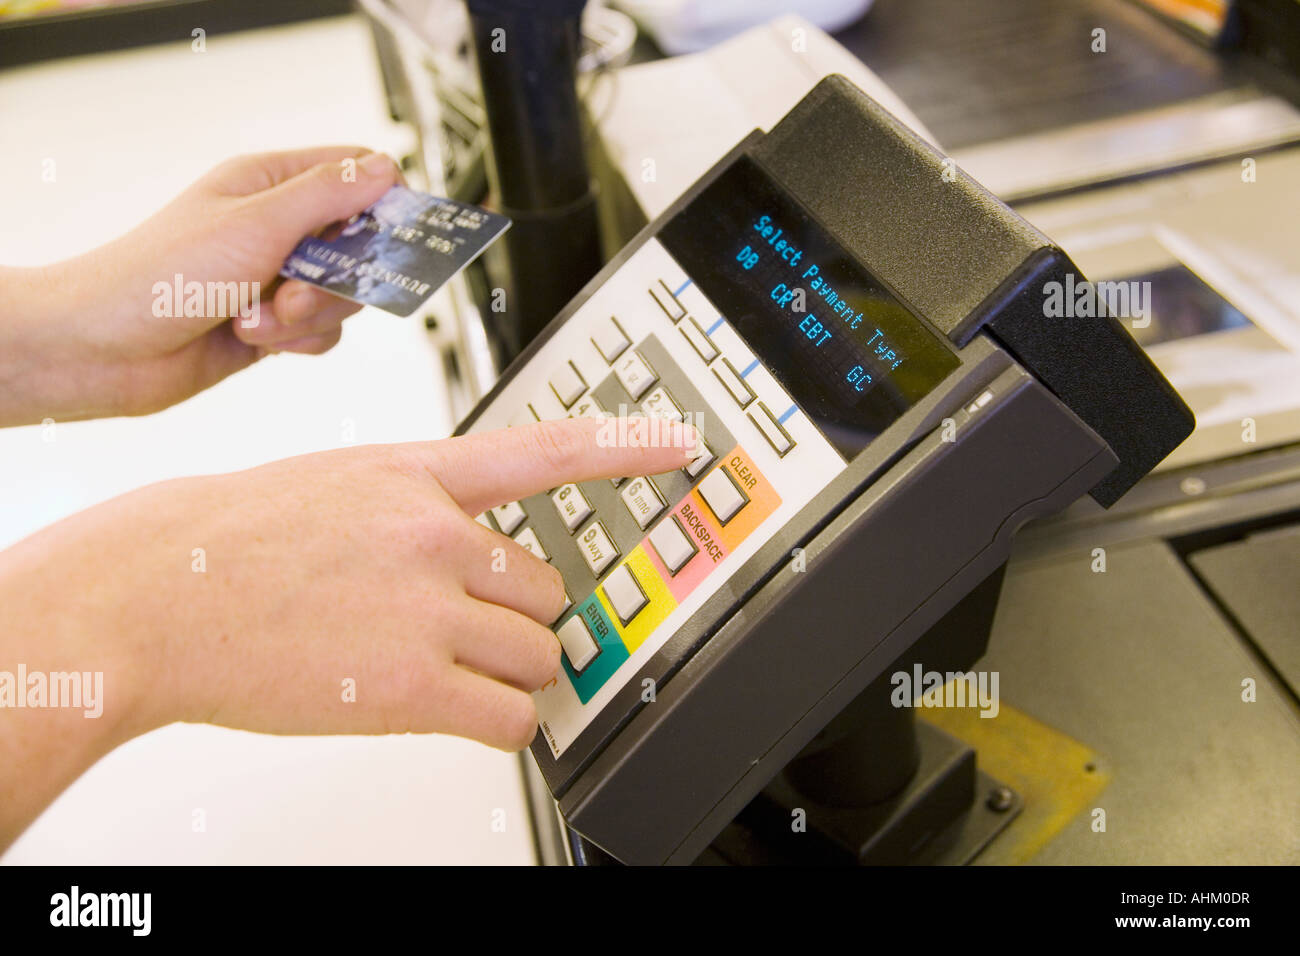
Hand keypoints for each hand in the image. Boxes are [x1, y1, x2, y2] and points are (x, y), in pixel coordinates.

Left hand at [0, 146, 400, 426]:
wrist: (107, 350)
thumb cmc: (160, 276)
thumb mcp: (257, 224)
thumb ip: (326, 195)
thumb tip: (384, 170)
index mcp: (268, 184)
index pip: (352, 174)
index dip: (379, 204)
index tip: (386, 238)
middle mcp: (275, 227)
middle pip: (357, 245)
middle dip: (337, 279)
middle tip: (294, 289)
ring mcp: (275, 277)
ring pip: (341, 296)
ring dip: (307, 316)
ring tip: (258, 318)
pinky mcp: (273, 323)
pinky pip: (322, 332)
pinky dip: (297, 341)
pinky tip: (256, 339)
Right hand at [0, 417, 697, 847]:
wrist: (157, 590)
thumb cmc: (235, 538)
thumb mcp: (340, 484)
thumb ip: (420, 508)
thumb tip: (478, 552)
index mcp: (419, 473)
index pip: (548, 450)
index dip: (628, 446)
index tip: (685, 445)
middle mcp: (438, 533)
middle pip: (551, 590)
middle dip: (521, 619)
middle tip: (467, 632)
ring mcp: (428, 606)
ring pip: (541, 654)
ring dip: (512, 672)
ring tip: (448, 672)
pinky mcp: (412, 683)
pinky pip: (512, 715)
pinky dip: (503, 723)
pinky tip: (460, 713)